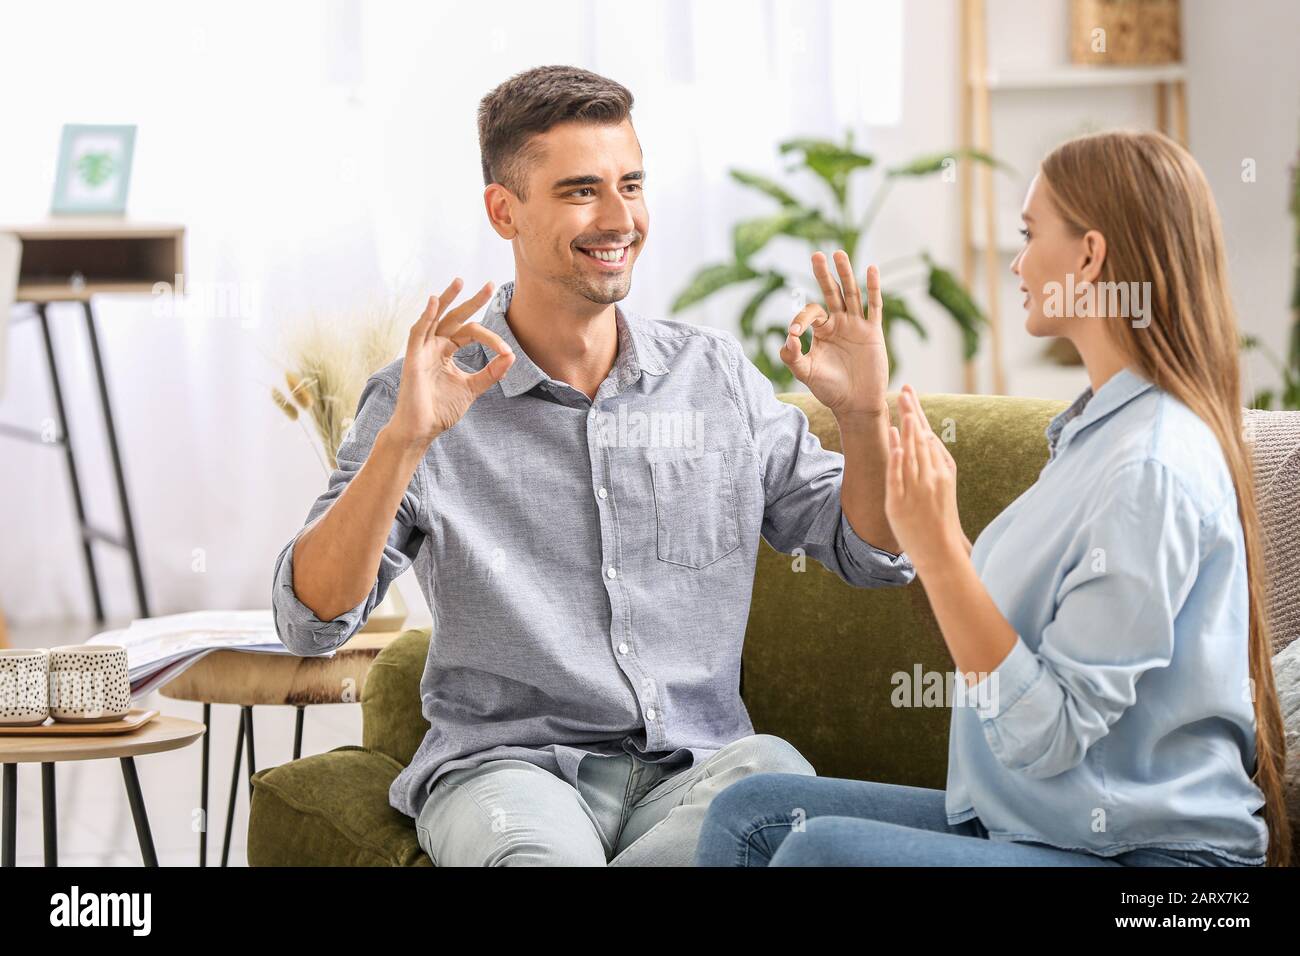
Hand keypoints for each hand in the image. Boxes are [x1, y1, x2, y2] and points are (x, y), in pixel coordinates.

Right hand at [386, 278, 514, 450]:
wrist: (422, 430)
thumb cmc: (441, 410)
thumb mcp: (473, 388)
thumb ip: (491, 373)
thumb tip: (512, 356)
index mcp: (446, 351)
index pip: (470, 332)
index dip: (490, 338)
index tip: (507, 351)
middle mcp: (433, 346)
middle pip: (454, 317)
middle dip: (472, 301)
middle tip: (491, 285)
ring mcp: (422, 350)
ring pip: (434, 318)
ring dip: (446, 298)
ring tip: (460, 281)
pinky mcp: (412, 358)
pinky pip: (417, 332)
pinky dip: (425, 316)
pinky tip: (434, 301)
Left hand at [783, 250, 889, 418]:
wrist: (855, 404)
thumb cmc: (829, 389)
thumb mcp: (805, 372)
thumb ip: (792, 355)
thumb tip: (787, 337)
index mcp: (822, 331)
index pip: (812, 312)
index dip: (802, 317)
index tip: (796, 332)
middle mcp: (839, 323)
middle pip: (831, 293)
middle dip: (823, 274)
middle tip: (816, 255)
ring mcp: (857, 326)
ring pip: (851, 294)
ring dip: (846, 274)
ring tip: (838, 253)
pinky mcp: (873, 332)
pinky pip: (874, 306)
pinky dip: (873, 288)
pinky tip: (871, 270)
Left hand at [884, 384, 967, 568]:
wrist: (941, 551)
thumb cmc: (939, 520)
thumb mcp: (942, 488)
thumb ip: (931, 465)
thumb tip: (921, 440)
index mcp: (944, 471)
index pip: (929, 435)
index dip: (919, 413)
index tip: (911, 393)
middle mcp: (933, 476)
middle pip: (921, 437)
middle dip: (913, 411)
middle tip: (905, 388)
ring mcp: (918, 488)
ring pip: (912, 451)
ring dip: (908, 426)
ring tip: (902, 403)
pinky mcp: (901, 501)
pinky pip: (898, 473)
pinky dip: (897, 454)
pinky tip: (895, 436)